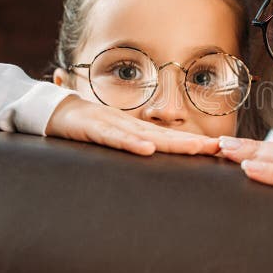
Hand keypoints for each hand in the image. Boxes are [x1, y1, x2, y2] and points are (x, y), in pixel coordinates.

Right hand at [46, 95, 219, 155]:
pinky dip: (131, 143)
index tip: (217, 150)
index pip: (169, 139)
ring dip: (171, 143)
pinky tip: (147, 149)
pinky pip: (115, 137)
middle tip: (218, 149)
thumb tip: (153, 161)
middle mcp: (130, 125)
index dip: (193, 145)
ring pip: (146, 135)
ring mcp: (113, 125)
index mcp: (135, 130)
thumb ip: (132, 148)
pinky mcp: (94, 129)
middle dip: (193, 143)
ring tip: (196, 148)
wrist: (54, 111)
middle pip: (165, 136)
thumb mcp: (114, 140)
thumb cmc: (86, 128)